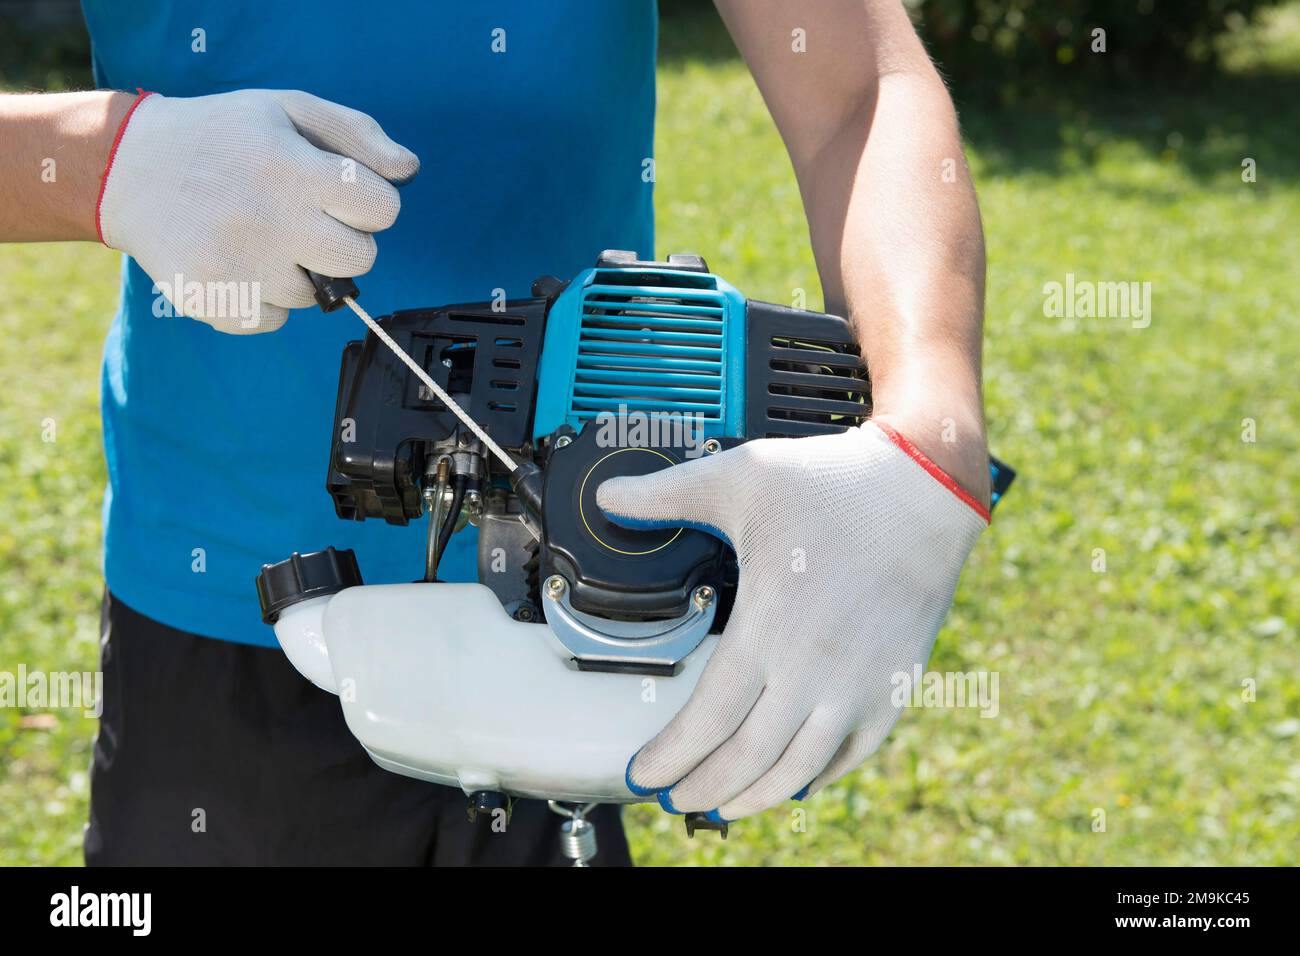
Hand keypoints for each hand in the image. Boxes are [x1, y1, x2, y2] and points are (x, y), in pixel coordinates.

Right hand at [98, 89, 418, 332]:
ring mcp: (238, 266)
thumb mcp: (286, 108)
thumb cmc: (222, 137)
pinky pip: (274, 320)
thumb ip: (356, 134)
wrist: (126, 168)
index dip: (370, 202)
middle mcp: (267, 220)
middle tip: (308, 220)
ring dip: (299, 269)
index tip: (342, 194)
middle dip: (345, 241)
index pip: (382, 209)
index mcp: (291, 169)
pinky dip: (264, 298)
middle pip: (359, 259)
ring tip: (260, 234)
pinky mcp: (213, 301)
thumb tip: (408, 171)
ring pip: (314, 294)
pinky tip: (238, 261)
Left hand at [597, 420, 988, 820]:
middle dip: (703, 787)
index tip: (642, 774)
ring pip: (800, 768)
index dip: (670, 757)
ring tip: (722, 805)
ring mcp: (860, 684)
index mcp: (769, 626)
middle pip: (748, 757)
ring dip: (755, 797)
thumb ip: (668, 494)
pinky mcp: (895, 685)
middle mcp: (814, 669)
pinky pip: (853, 753)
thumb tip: (608, 497)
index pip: (708, 719)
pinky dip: (818, 776)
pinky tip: (793, 781)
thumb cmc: (832, 484)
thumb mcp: (740, 477)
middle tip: (673, 799)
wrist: (924, 489)